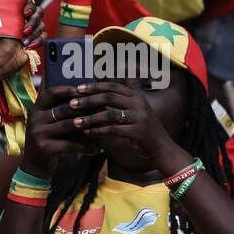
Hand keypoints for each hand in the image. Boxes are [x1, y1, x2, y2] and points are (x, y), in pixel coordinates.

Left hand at [0, 2, 44, 81]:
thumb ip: (12, 13)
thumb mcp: (5, 24)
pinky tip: (29, 46)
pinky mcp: (38, 38)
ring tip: (23, 41)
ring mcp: (34, 28)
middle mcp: (28, 18)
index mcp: (19, 12)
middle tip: (24, 30)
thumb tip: (14, 3)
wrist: (3, 57)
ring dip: (33, 33)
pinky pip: (44, 36)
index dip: (30, 7)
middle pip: (39, 13)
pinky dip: (37, 41)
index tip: (25, 13)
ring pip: (42, 25)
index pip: (30, 3)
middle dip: (32, 21)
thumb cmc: (2, 39)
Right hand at [21, 85, 102, 176]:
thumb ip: (61, 111)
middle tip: (102, 109)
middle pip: (63, 109)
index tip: (84, 90)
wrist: (33, 164)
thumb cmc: (47, 139)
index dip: (67, 90)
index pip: (50, 93)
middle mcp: (35, 119)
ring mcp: (39, 134)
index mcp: (36, 109)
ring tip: (102, 128)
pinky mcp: (45, 148)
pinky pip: (70, 145)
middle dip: (84, 108)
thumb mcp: (48, 122)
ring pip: (68, 125)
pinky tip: (95, 149)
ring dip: (87, 126)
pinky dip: (84, 147)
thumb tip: (86, 97)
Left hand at [60, 81, 187, 172]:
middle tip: (71, 103)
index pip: (113, 86)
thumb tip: (97, 93)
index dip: (95, 86)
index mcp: (137, 96)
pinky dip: (98, 131)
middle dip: (88, 100)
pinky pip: (113, 130)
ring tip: (75, 122)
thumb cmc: (142, 129)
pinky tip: (86, 133)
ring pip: (109, 114)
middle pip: (109, 97)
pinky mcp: (137, 132)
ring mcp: (140, 117)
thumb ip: (120, 101)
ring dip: (90, 118)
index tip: (78, 88)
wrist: (161, 147)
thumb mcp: (135, 110)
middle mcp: (139, 104)